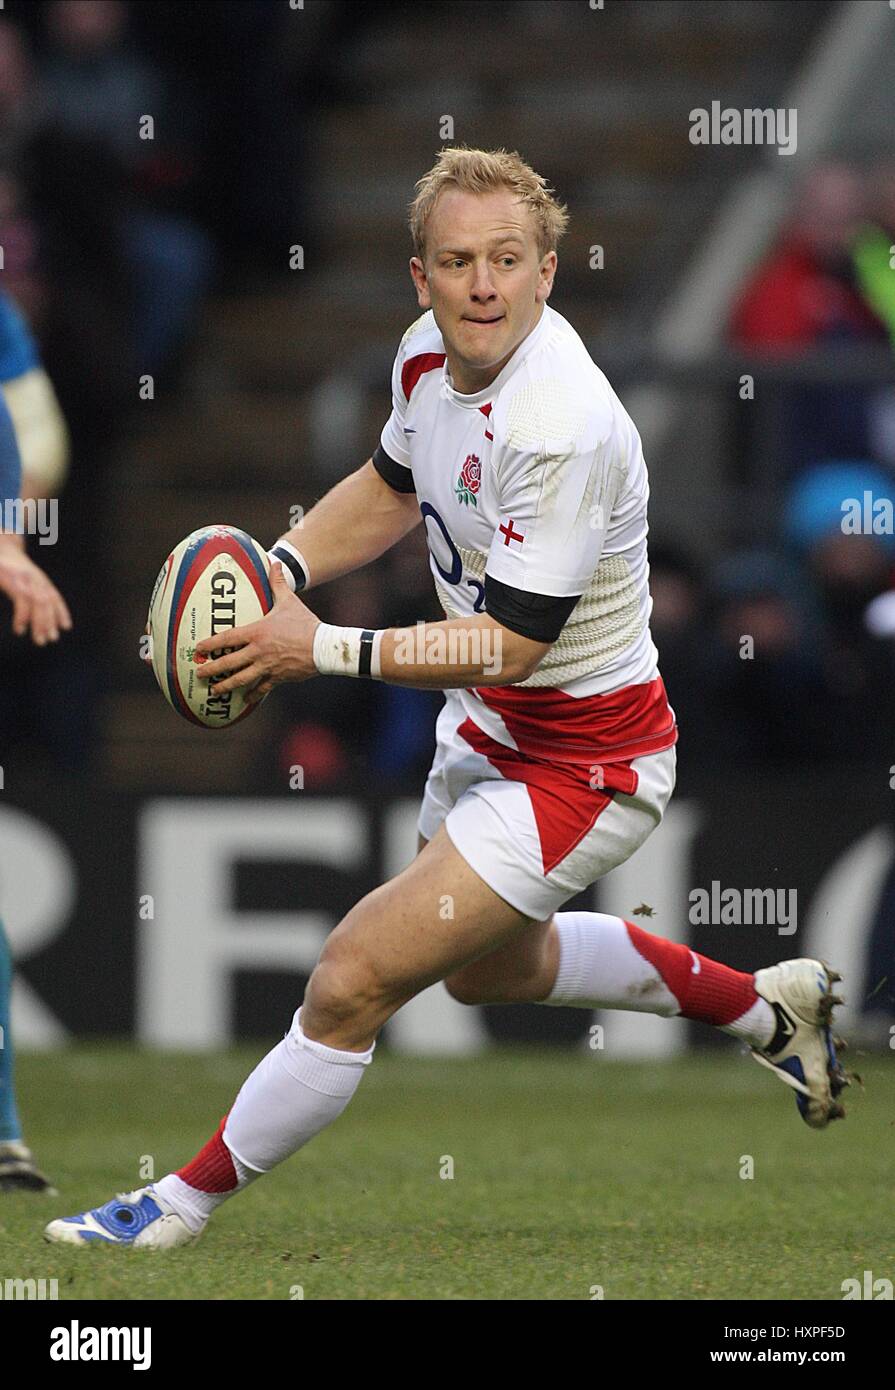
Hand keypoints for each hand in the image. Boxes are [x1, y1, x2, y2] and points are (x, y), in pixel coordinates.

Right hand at [0, 534, 72, 643]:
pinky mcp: (14, 581)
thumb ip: (28, 589)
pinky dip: (23, 618)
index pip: (55, 596)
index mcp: (39, 578)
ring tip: (39, 640)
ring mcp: (25, 579)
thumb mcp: (21, 576)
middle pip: (48, 603)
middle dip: (50, 622)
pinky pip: (23, 602)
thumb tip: (33, 605)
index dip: (62, 611)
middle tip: (51, 639)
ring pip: (39, 604)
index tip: (66, 626)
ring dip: (40, 624)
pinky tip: (20, 629)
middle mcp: (36, 578)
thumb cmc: (6, 565)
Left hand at [193, 562, 319, 700]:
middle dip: (212, 669)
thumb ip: (278, 583)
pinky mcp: (279, 678)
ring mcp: (268, 667)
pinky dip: (253, 694)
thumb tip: (275, 562)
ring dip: (226, 686)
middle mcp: (258, 652)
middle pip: (229, 663)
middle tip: (199, 673)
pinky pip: (262, 688)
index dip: (211, 644)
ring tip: (215, 690)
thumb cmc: (306, 624)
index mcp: (257, 633)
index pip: (228, 639)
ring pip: (242, 679)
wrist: (324, 647)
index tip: (198, 648)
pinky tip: (245, 699)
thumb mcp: (289, 601)